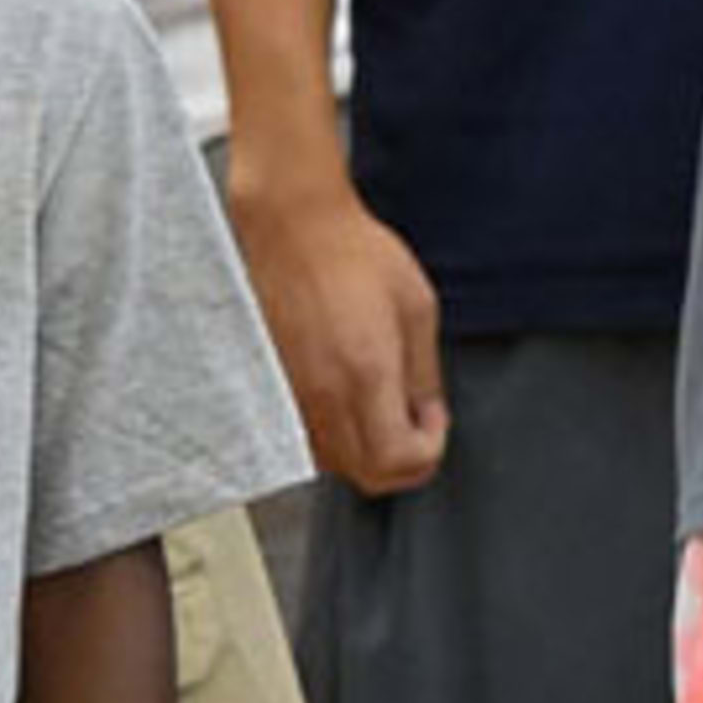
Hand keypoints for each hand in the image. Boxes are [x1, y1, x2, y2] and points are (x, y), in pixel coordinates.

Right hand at [224, 163, 447, 493]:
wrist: (291, 227)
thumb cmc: (352, 252)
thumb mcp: (416, 307)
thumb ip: (424, 374)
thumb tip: (427, 415)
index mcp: (365, 374)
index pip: (399, 461)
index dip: (429, 449)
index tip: (433, 419)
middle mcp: (322, 395)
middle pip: (368, 476)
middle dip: (402, 459)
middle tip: (414, 421)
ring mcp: (290, 396)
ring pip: (336, 463)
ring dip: (367, 449)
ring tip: (378, 403)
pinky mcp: (270, 390)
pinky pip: (307, 437)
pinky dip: (335, 434)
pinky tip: (345, 395)